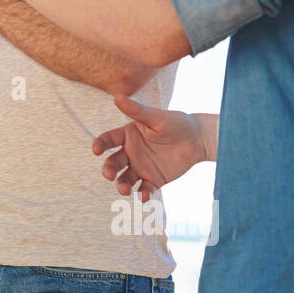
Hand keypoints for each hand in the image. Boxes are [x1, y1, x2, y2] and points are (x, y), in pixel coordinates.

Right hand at [91, 94, 211, 201]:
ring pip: (124, 179)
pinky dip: (143, 194)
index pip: (108, 140)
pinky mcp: (153, 180)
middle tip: (109, 175)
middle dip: (108, 170)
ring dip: (122, 185)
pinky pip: (144, 189)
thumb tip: (117, 95)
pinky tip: (144, 196)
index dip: (100, 144)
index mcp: (127, 135)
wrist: (197, 140)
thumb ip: (136, 110)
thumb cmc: (176, 123)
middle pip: (113, 163)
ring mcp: (140, 167)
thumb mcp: (156, 117)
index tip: (96, 150)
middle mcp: (130, 153)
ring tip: (125, 189)